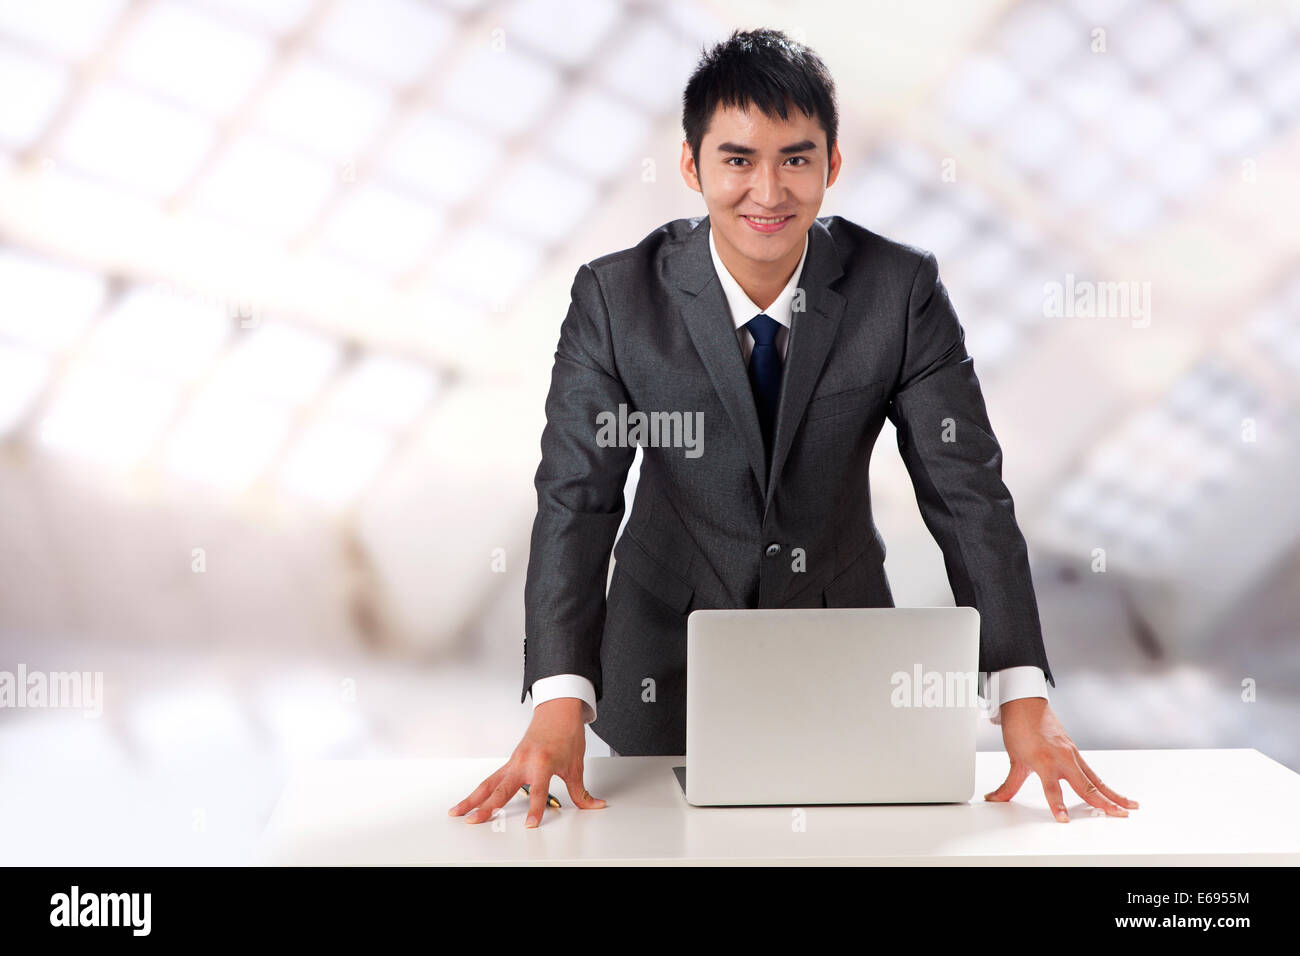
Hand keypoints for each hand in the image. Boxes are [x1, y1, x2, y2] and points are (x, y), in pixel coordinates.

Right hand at [447, 697, 605, 827]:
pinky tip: (469, 801)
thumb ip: (581, 791)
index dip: (535, 810)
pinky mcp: (510, 761)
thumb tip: (594, 805)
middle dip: (487, 806)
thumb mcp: (576, 765)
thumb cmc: (566, 733)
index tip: (530, 825)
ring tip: (457, 812)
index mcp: (542, 762)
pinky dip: (479, 790)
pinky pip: (491, 778)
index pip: (538, 792)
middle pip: (502, 788)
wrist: (558, 710)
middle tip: (474, 820)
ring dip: (472, 798)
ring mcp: (514, 762)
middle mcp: (523, 762)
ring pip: (489, 783)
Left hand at [985, 697, 1138, 821]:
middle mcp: (1062, 758)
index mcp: (1045, 760)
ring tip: (1130, 806)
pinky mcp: (1075, 752)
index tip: (1063, 819)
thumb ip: (1008, 785)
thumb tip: (995, 798)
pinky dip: (1104, 784)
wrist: (1024, 703)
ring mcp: (1072, 754)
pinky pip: (1092, 771)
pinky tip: (1113, 793)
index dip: (1057, 805)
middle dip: (1103, 802)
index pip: (1052, 789)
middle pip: (1085, 785)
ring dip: (1113, 793)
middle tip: (1119, 814)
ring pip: (1095, 779)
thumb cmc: (1019, 727)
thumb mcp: (1013, 759)